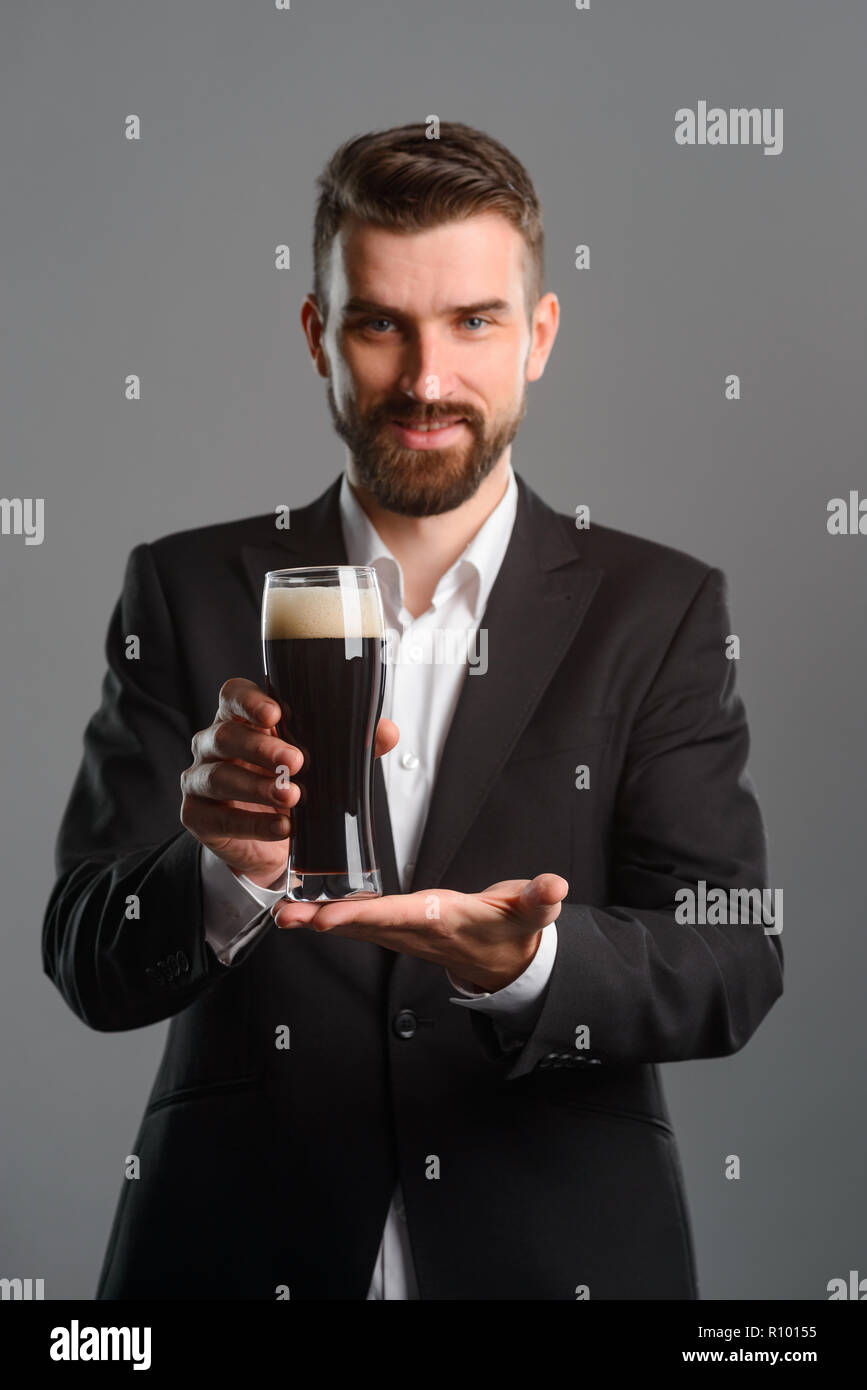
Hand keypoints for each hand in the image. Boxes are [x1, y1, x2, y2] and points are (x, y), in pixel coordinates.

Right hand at [181, 677, 398, 886]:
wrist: (273, 840)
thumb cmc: (293, 783)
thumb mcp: (325, 761)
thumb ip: (351, 743)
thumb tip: (387, 731)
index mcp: (242, 718)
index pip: (233, 695)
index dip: (250, 701)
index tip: (276, 714)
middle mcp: (213, 743)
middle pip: (225, 735)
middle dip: (261, 748)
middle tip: (297, 761)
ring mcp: (199, 779)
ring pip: (219, 776)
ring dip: (257, 787)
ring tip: (293, 798)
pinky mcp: (198, 816)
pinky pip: (219, 818)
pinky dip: (253, 825)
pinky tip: (282, 827)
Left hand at [271, 873, 568, 991]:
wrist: (507, 963)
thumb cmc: (513, 929)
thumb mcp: (533, 913)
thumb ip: (541, 898)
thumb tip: (554, 887)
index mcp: (445, 920)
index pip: (400, 916)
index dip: (365, 915)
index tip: (332, 915)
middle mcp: (417, 930)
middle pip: (365, 925)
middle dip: (326, 921)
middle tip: (288, 915)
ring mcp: (404, 935)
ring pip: (356, 927)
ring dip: (318, 921)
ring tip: (283, 913)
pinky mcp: (397, 931)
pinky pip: (359, 925)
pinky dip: (329, 918)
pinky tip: (303, 912)